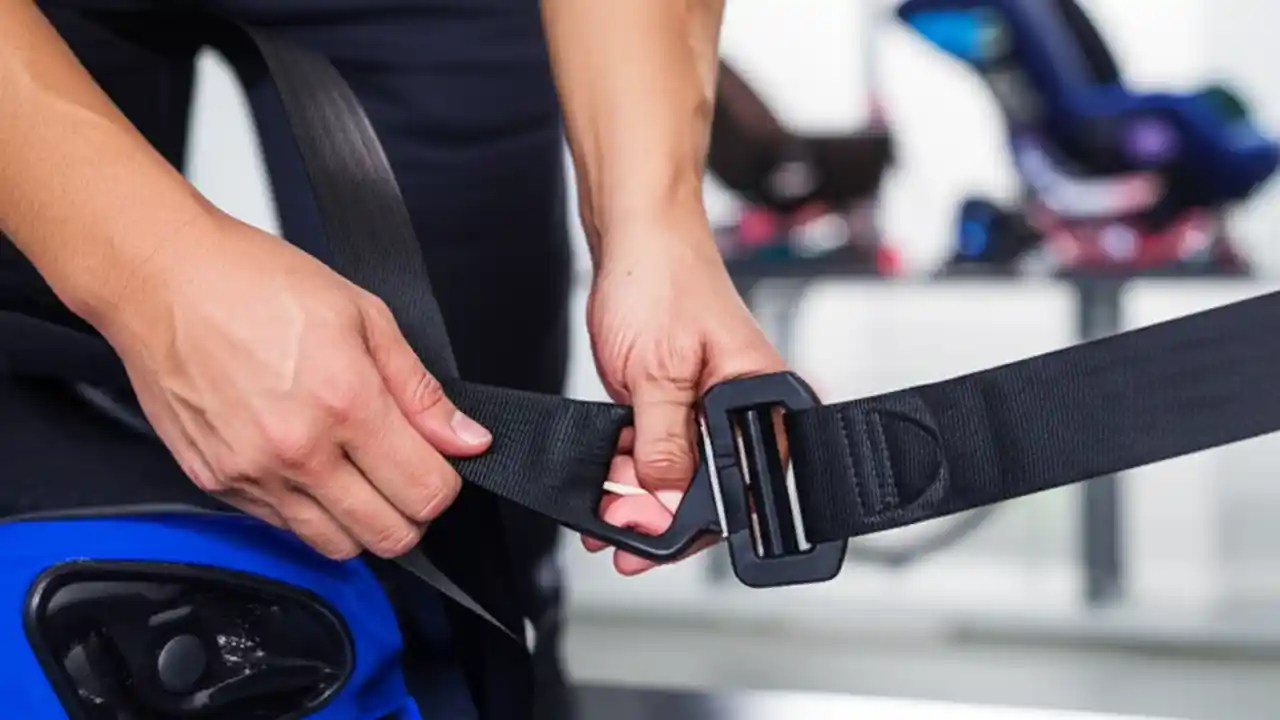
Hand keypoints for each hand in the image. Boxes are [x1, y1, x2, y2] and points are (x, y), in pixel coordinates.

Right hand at [95, 210, 490, 559]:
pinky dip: (310, 511)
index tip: (439, 463)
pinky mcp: (217, 484)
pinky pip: (283, 527)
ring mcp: (253, 474)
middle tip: (405, 475)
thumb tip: (466, 439)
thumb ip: (419, 390)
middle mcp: (299, 451)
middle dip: (412, 513)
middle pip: (388, 536)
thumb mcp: (363, 314)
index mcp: (346, 403)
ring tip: (358, 474)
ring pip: (336, 546)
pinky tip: (309, 466)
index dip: (445, 482)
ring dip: (362, 522)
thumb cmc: (255, 283)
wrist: (161, 279)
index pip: (426, 492)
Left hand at [583, 217, 785, 573]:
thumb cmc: (663, 277)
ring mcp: (704, 404)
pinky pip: (656, 448)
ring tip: (602, 516)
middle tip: (617, 536)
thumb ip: (664, 441)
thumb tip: (666, 497)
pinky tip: (606, 485)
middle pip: (708, 486)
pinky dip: (630, 469)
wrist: (633, 234)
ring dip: (638, 496)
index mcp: (762, 397)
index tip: (650, 542)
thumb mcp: (658, 370)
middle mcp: (740, 406)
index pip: (741, 484)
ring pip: (677, 472)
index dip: (693, 521)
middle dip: (660, 514)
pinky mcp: (673, 398)